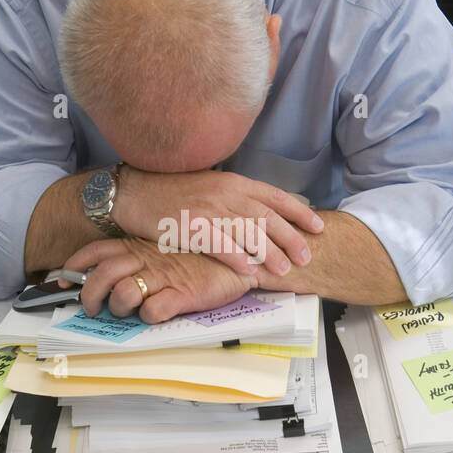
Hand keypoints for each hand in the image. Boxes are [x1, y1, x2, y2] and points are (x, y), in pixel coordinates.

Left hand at [61, 236, 266, 324]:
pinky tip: (153, 315)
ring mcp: (165, 277)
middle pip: (102, 277)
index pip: (96, 251)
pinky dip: (147, 317)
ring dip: (118, 308)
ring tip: (125, 313)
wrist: (241, 257)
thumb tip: (109, 273)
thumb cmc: (198, 255)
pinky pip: (154, 310)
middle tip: (92, 308)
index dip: (75, 266)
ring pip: (124, 295)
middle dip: (89, 296)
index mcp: (138, 246)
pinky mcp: (183, 295)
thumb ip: (137, 256)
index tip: (63, 281)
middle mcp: (146, 260)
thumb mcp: (163, 248)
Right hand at [110, 166, 323, 278]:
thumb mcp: (211, 185)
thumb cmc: (172, 190)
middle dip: (291, 238)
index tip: (318, 227)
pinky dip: (237, 258)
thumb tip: (263, 212)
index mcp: (233, 182)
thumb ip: (237, 197)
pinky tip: (250, 271)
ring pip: (248, 232)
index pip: (275, 196)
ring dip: (269, 253)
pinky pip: (219, 244)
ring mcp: (208, 209)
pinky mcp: (189, 226)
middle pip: (267, 217)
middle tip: (306, 256)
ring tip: (284, 270)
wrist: (134, 192)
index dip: (299, 213)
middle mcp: (225, 193)